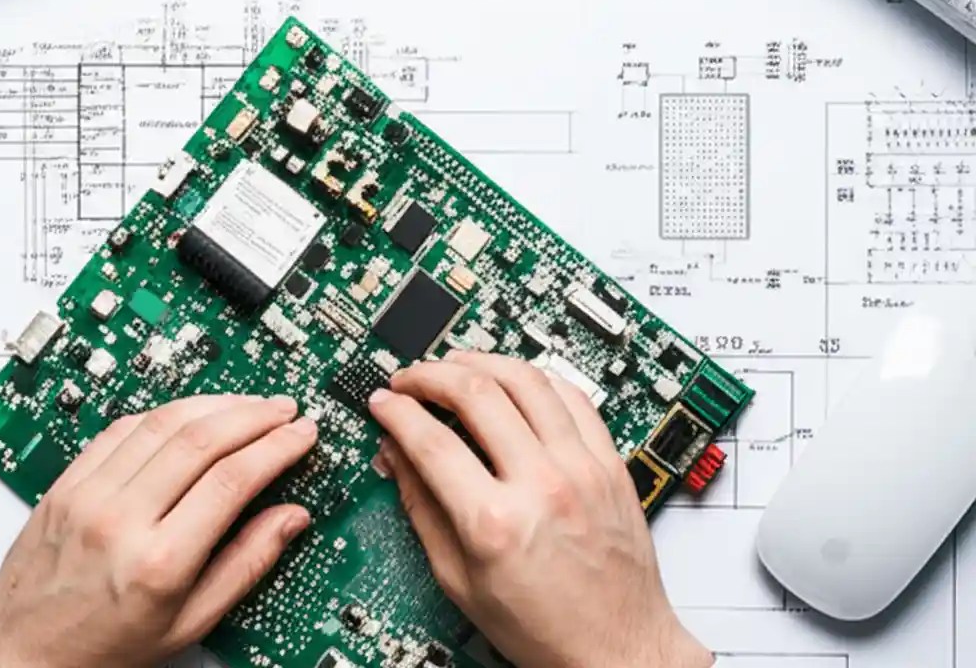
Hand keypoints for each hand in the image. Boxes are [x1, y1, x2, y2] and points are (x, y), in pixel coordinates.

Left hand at [0, 395, 317, 667]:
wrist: (21, 654)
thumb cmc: (103, 648)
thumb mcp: (189, 624)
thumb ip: (246, 566)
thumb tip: (291, 518)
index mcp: (159, 563)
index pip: (232, 480)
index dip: (276, 448)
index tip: (301, 435)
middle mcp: (120, 521)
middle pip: (200, 440)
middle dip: (253, 416)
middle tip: (284, 411)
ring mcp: (87, 496)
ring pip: (161, 423)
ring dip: (213, 404)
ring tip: (247, 403)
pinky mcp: (65, 483)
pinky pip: (121, 429)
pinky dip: (164, 413)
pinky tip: (191, 412)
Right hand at [369, 351, 710, 667]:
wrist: (617, 647)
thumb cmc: (544, 628)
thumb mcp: (460, 582)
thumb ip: (422, 511)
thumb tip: (395, 457)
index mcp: (494, 523)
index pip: (430, 441)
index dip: (396, 412)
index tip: (383, 403)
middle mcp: (541, 486)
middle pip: (476, 393)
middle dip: (431, 374)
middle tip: (411, 378)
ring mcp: (582, 469)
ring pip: (527, 380)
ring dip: (483, 361)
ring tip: (456, 364)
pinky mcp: (609, 464)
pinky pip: (574, 396)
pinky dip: (537, 377)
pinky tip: (514, 379)